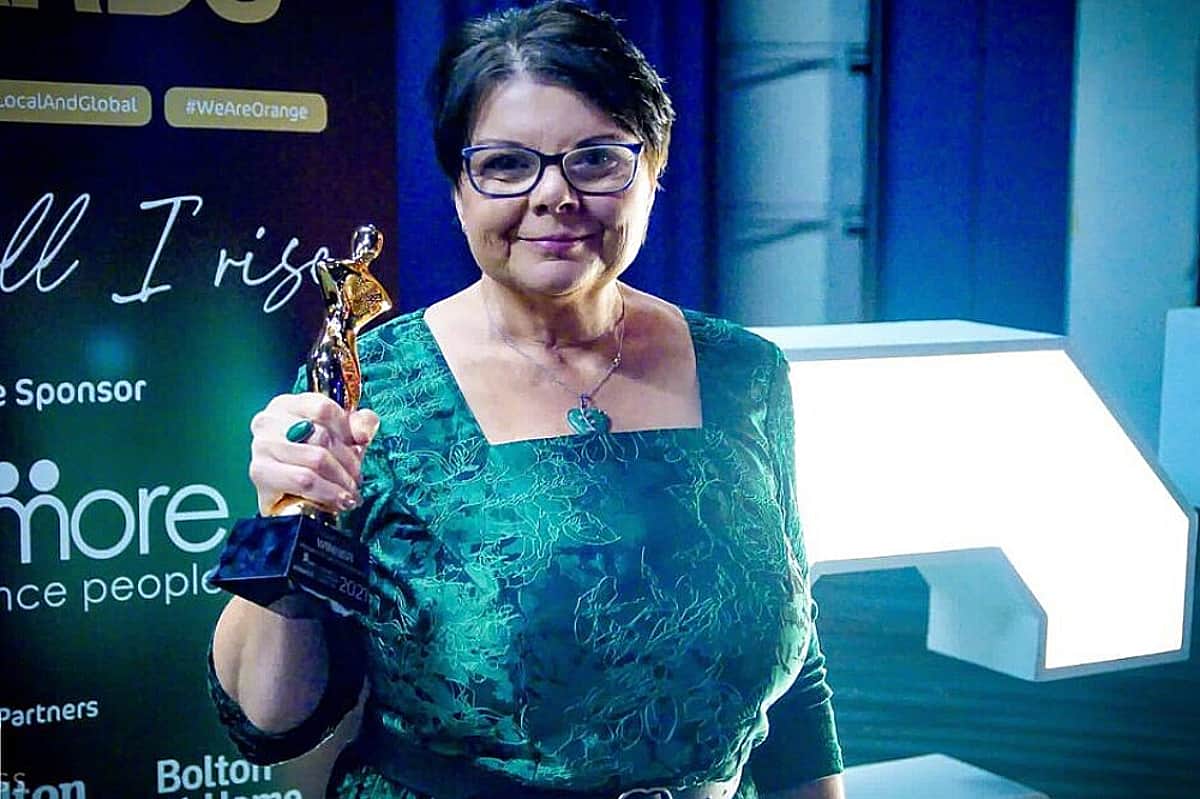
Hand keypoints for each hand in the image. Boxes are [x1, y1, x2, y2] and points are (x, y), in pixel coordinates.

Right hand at [248, 392, 380, 514]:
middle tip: (358, 478)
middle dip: (348, 461)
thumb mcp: (343, 434)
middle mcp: (268, 421)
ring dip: (340, 480)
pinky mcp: (259, 474)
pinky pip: (303, 482)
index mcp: (287, 404)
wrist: (290, 496)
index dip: (347, 429)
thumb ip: (360, 424)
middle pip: (321, 437)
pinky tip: (339, 501)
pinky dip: (328, 493)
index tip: (360, 446)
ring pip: (314, 461)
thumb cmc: (317, 457)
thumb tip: (363, 434)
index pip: (323, 408)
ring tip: (351, 492)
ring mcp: (260, 447)